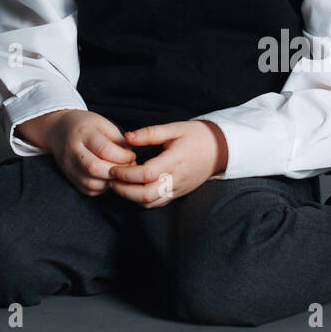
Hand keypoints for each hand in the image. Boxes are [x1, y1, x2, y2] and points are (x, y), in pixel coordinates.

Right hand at [42, 111, 137, 195]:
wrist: (58, 130)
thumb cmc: (86, 126)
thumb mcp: (103, 125)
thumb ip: (118, 141)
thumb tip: (132, 161)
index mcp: (83, 133)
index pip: (104, 149)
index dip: (122, 156)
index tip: (132, 156)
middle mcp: (72, 151)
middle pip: (95, 168)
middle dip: (116, 171)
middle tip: (128, 167)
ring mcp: (69, 166)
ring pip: (92, 183)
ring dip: (110, 181)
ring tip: (118, 172)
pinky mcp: (70, 178)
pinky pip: (89, 190)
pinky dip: (103, 187)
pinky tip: (108, 177)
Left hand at [106, 120, 225, 206]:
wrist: (220, 149)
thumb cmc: (196, 136)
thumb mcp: (174, 128)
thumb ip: (150, 133)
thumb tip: (127, 137)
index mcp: (175, 161)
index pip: (146, 174)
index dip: (126, 173)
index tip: (113, 167)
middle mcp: (176, 179)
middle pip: (146, 195)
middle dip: (124, 190)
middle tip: (111, 179)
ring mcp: (178, 189)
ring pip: (151, 203)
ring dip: (131, 197)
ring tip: (118, 184)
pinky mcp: (179, 193)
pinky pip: (158, 202)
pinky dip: (142, 199)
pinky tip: (133, 188)